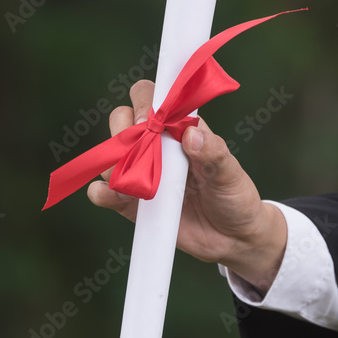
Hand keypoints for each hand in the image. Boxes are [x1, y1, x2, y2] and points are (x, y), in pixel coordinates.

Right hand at [87, 80, 286, 292]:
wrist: (232, 239)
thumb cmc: (234, 196)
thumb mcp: (231, 173)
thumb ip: (214, 152)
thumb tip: (191, 134)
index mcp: (179, 129)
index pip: (152, 99)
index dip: (145, 102)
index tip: (151, 121)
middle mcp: (155, 146)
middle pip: (122, 120)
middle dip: (124, 129)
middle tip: (142, 148)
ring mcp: (141, 173)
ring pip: (110, 153)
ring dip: (112, 161)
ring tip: (132, 178)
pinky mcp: (132, 203)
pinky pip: (106, 192)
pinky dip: (102, 192)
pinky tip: (109, 194)